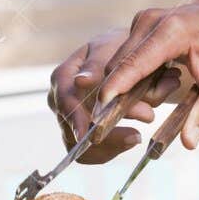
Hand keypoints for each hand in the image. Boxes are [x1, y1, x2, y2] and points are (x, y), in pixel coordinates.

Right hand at [48, 28, 182, 162]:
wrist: (130, 55)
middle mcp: (62, 100)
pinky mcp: (87, 131)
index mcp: (64, 76)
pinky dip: (115, 148)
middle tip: (136, 135)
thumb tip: (81, 82)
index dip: (75, 119)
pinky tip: (131, 138)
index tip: (88, 134)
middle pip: (73, 130)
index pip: (64, 101)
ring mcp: (73, 119)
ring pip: (85, 147)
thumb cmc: (118, 47)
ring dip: (113, 144)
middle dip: (106, 135)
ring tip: (137, 135)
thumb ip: (99, 65)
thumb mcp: (112, 47)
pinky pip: (95, 152)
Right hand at [98, 0, 198, 150]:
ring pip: (121, 62)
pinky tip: (171, 77)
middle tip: (152, 112)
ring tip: (177, 83)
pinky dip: (138, 75)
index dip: (115, 88)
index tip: (99, 111)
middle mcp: (153, 20)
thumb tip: (188, 142)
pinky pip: (128, 57)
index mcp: (173, 31)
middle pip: (120, 65)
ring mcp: (145, 20)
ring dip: (135, 85)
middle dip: (127, 95)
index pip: (134, 63)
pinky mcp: (143, 25)